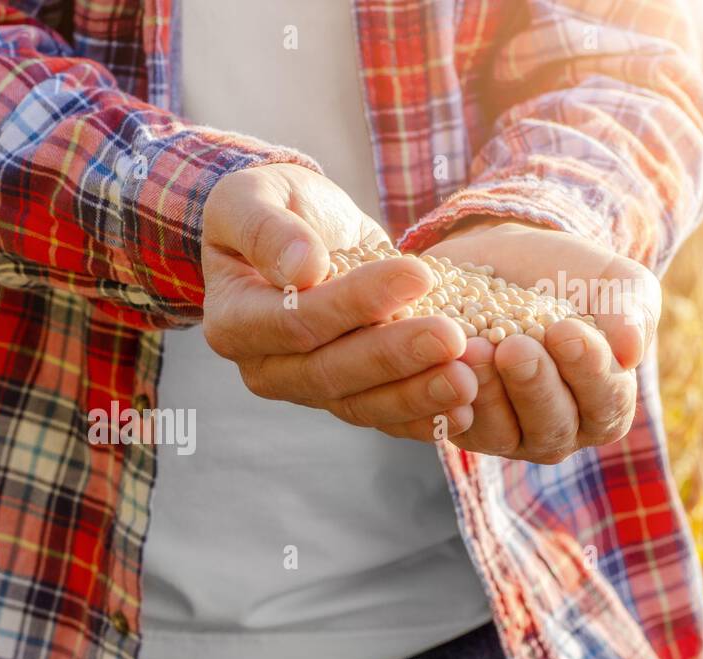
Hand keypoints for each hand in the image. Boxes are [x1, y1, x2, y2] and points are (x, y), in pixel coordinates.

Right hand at [199, 164, 478, 438]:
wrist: (299, 231)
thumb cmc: (270, 206)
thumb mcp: (251, 197)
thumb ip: (265, 230)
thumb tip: (302, 269)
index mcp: (233, 321)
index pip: (294, 322)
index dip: (354, 303)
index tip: (416, 274)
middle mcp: (264, 367)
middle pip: (328, 373)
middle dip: (394, 358)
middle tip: (453, 339)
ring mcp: (305, 388)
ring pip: (359, 404)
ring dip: (416, 396)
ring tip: (469, 380)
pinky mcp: (345, 396)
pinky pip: (382, 415)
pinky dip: (424, 416)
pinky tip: (466, 411)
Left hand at [421, 220, 658, 462]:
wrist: (502, 263)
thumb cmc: (569, 279)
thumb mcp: (610, 281)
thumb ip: (629, 309)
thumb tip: (630, 350)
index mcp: (605, 404)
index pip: (607, 402)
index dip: (589, 371)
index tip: (566, 330)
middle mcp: (557, 430)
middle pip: (552, 427)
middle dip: (533, 386)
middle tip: (514, 347)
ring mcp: (505, 435)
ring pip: (499, 434)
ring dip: (487, 394)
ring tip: (474, 351)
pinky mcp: (460, 426)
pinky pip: (453, 426)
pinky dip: (446, 400)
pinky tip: (441, 368)